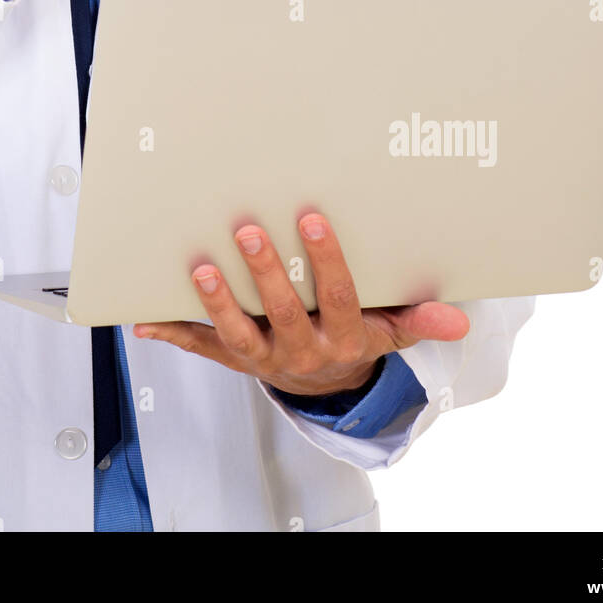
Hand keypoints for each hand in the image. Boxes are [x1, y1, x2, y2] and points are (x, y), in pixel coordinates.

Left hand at [132, 212, 469, 397]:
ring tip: (201, 269)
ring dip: (218, 303)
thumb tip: (457, 319)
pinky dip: (172, 333)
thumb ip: (416, 320)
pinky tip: (144, 318)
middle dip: (265, 274)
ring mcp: (263, 357)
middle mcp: (300, 352)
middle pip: (282, 313)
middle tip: (248, 230)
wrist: (324, 383)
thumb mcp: (389, 331)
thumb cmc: (354, 336)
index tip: (312, 219)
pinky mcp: (232, 358)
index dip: (326, 262)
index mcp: (341, 339)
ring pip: (237, 335)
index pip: (336, 298)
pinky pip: (201, 348)